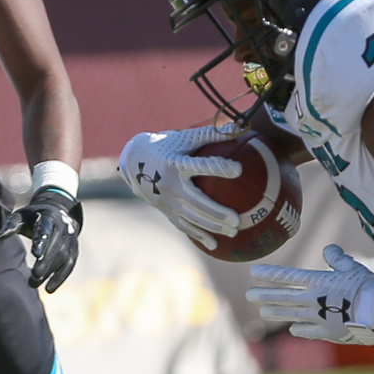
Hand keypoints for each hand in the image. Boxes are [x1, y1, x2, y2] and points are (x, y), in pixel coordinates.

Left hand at [0, 187, 81, 291]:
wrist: (57, 210)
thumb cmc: (33, 216)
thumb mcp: (21, 216)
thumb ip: (11, 225)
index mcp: (48, 216)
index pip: (46, 229)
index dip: (42, 241)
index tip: (35, 254)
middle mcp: (63, 227)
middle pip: (57, 247)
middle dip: (46, 262)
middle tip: (34, 276)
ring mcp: (71, 239)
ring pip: (64, 258)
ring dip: (51, 272)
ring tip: (34, 283)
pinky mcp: (74, 249)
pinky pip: (69, 265)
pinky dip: (60, 278)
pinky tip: (49, 289)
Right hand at [119, 125, 248, 249]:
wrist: (133, 161)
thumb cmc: (167, 146)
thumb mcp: (185, 138)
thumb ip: (211, 135)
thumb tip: (239, 128)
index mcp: (176, 163)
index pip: (201, 166)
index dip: (219, 167)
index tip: (238, 169)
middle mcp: (170, 184)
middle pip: (197, 202)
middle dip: (217, 213)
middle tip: (238, 220)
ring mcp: (166, 200)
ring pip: (192, 217)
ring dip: (213, 227)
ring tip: (234, 232)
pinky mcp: (165, 210)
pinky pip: (183, 226)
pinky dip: (199, 235)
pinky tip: (215, 245)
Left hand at [247, 244, 373, 344]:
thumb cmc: (367, 286)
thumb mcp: (353, 267)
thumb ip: (337, 259)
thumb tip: (328, 249)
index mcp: (318, 281)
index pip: (288, 276)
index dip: (270, 274)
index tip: (254, 273)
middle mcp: (313, 299)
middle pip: (283, 297)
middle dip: (265, 295)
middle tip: (249, 295)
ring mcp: (318, 317)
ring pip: (291, 314)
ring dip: (275, 312)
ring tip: (263, 311)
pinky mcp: (327, 332)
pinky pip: (307, 330)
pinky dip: (299, 328)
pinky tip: (292, 328)